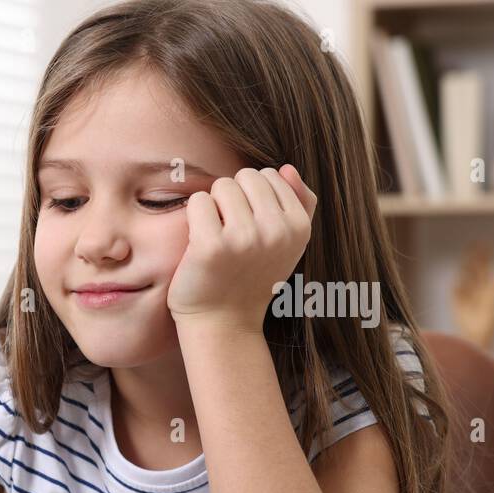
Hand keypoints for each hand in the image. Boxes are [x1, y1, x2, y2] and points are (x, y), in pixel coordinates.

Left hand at [167, 165, 316, 329]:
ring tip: (217, 236)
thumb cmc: (250, 279)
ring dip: (213, 206)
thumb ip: (298, 204)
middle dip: (233, 197)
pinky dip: (194, 216)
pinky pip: (199, 201)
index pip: (270, 175)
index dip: (252, 197)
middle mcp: (276, 231)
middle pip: (245, 176)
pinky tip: (199, 241)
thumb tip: (286, 168)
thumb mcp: (286, 246)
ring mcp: (244, 238)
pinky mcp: (211, 246)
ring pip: (222, 186)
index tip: (249, 226)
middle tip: (230, 232)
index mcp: (299, 227)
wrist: (222, 323)